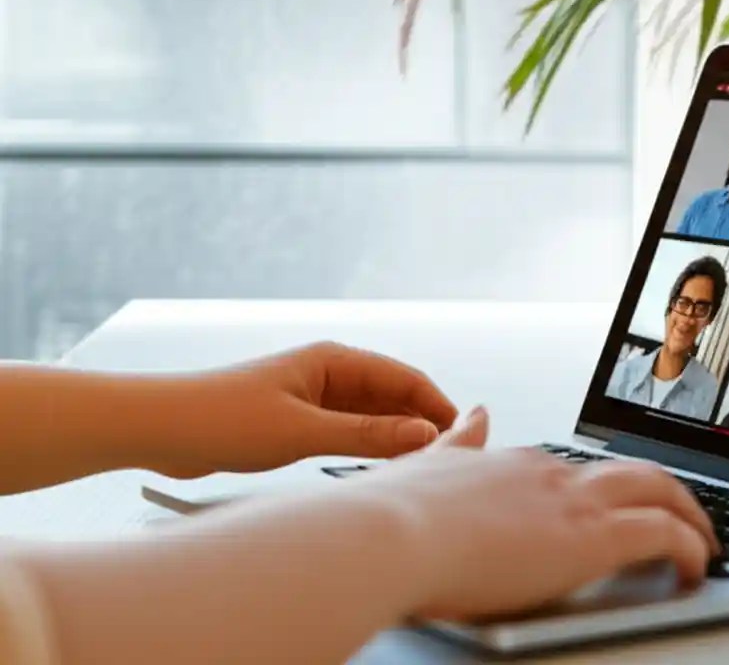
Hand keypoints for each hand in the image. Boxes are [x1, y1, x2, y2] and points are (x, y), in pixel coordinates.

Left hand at [151, 341, 456, 478]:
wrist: (160, 428)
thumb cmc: (223, 419)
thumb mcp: (301, 431)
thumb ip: (366, 435)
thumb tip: (424, 433)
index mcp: (334, 360)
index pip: (405, 378)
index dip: (439, 405)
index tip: (466, 434)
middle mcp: (329, 373)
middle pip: (394, 396)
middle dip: (423, 423)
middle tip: (450, 459)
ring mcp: (315, 398)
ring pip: (374, 417)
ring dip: (398, 439)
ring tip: (423, 469)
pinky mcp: (299, 421)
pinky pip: (350, 433)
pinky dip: (370, 448)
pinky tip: (383, 470)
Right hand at [365, 407, 719, 622]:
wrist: (387, 537)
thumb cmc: (390, 518)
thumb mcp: (425, 466)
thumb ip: (456, 444)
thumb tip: (476, 414)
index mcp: (512, 463)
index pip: (575, 469)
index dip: (603, 487)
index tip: (616, 504)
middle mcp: (550, 473)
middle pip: (631, 469)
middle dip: (667, 492)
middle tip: (685, 518)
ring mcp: (573, 501)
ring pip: (660, 491)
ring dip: (690, 516)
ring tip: (704, 544)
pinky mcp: (592, 537)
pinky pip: (665, 534)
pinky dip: (690, 548)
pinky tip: (696, 567)